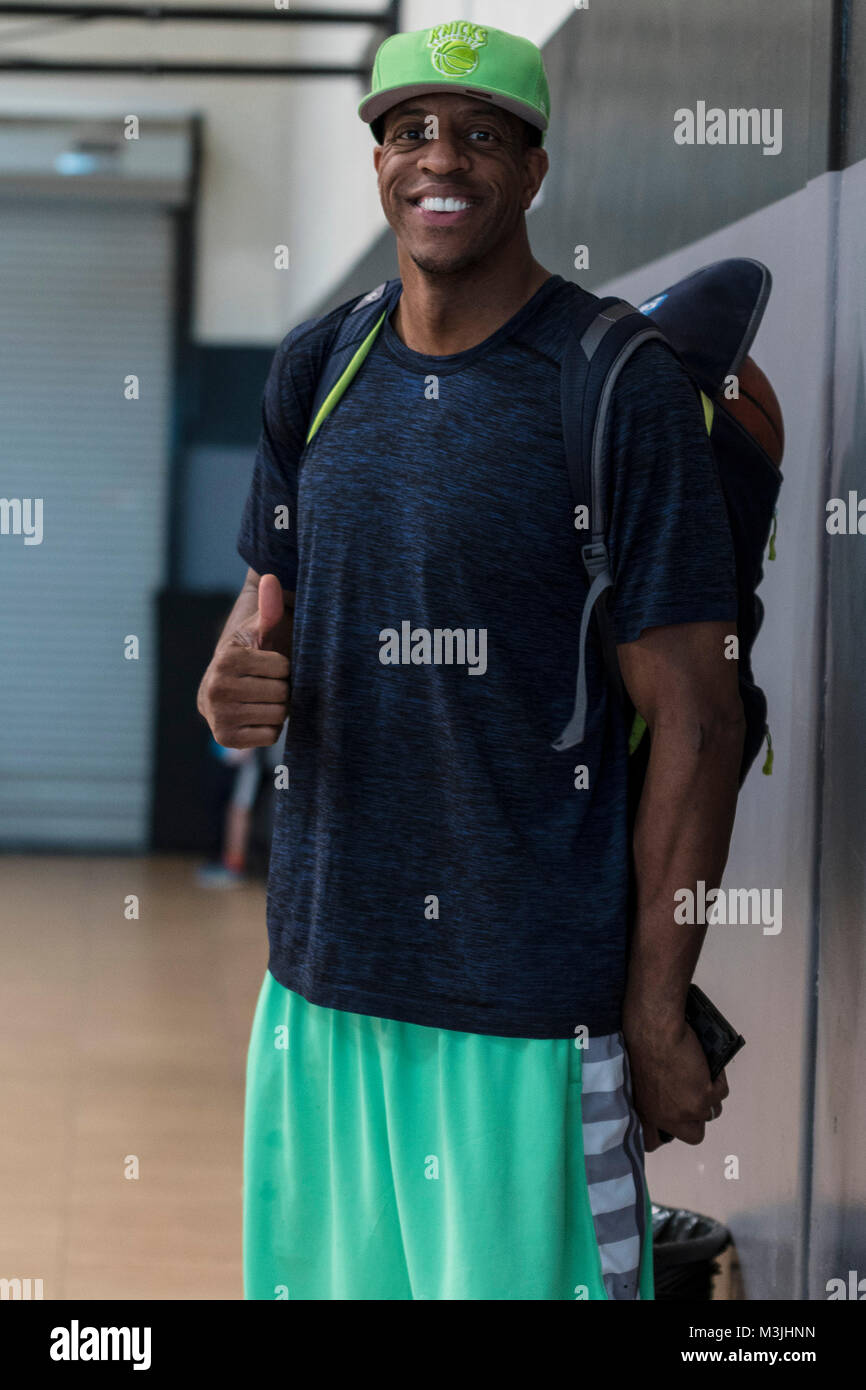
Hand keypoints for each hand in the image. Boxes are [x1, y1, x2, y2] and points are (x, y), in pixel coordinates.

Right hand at [198, 574, 291, 748]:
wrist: (223, 687)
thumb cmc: (250, 655)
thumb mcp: (260, 631)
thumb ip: (269, 608)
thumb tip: (271, 578)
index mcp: (227, 659)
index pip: (283, 669)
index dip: (283, 668)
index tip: (269, 666)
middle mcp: (217, 688)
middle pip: (282, 695)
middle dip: (281, 690)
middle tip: (267, 685)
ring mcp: (219, 716)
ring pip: (277, 716)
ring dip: (277, 709)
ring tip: (262, 699)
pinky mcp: (225, 739)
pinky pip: (270, 736)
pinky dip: (269, 728)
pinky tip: (256, 716)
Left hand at [623, 1014, 728, 1151]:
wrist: (654, 1030)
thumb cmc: (642, 1045)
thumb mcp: (638, 1077)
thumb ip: (650, 1096)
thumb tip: (669, 1097)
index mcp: (645, 1113)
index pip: (652, 1142)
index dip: (665, 1135)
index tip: (671, 1124)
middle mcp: (666, 1118)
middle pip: (693, 1136)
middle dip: (697, 1119)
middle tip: (695, 1097)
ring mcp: (687, 1110)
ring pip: (712, 1113)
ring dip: (710, 1096)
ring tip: (700, 1074)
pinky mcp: (704, 1097)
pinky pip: (721, 1093)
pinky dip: (718, 1078)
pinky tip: (706, 1063)